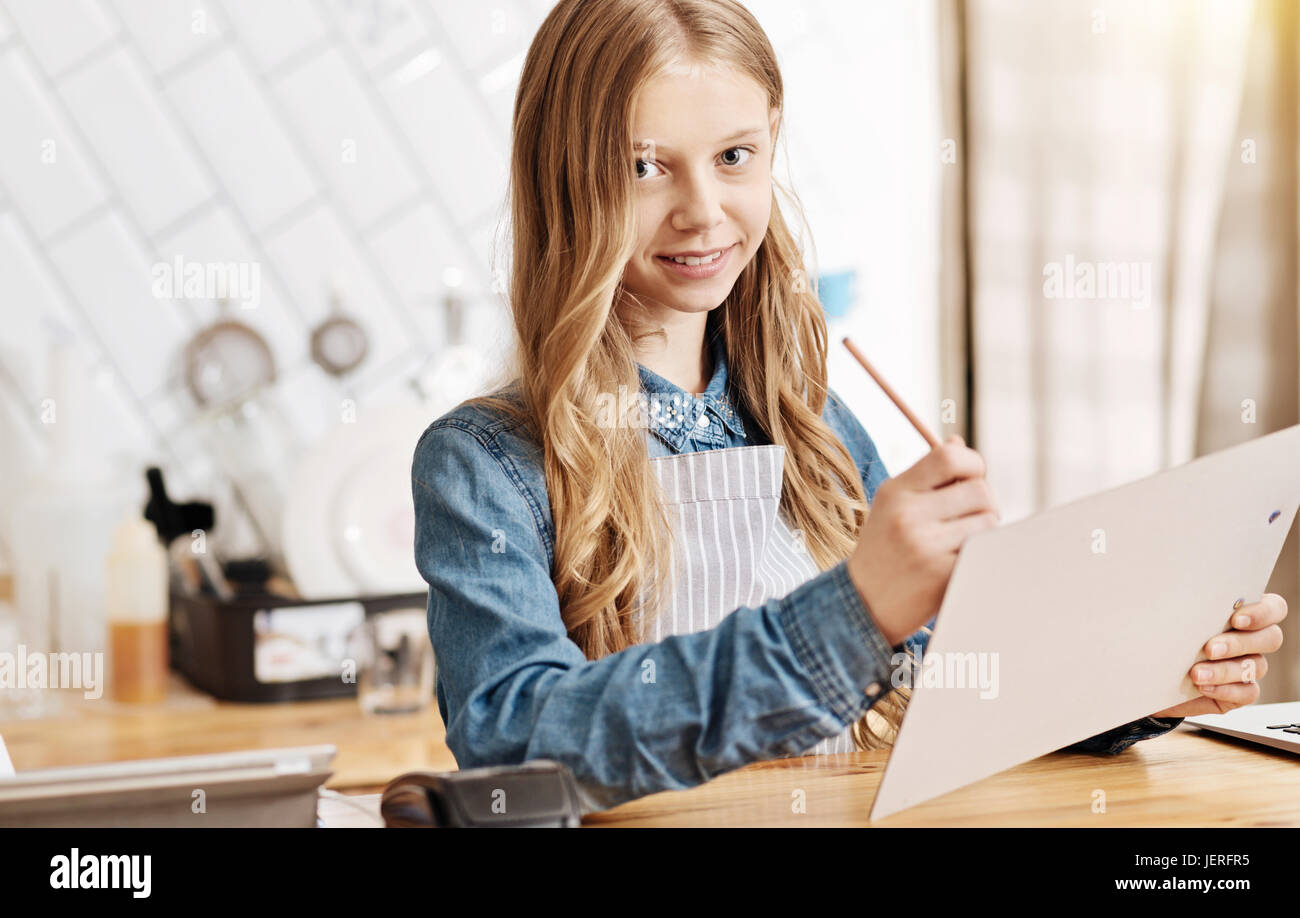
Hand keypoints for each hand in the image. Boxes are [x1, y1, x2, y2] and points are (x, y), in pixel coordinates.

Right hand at [847, 434, 1001, 645]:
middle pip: (979, 490)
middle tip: (970, 519)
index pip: (949, 457)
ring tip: (962, 543)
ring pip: (989, 521)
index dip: (973, 463)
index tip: (973, 478)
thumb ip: (926, 476)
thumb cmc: (883, 550)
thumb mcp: (892, 505)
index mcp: (895, 491)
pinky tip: (961, 562)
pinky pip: (984, 551)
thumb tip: (958, 442)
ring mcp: (925, 545)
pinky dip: (981, 555)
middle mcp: (908, 515)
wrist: (862, 604)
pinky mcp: (942, 574)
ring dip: (985, 531)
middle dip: (984, 504)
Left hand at [1149, 594, 1286, 718]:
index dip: (1262, 613)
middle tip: (1210, 648)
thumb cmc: (1164, 639)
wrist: (1150, 675)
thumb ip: (1189, 608)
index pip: (1273, 608)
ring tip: (1196, 674)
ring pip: (1257, 666)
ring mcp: (1248, 666)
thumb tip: (1182, 599)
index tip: (1236, 618)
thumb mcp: (1172, 619)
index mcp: (1241, 613)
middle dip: (1239, 643)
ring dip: (1225, 670)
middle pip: (1270, 638)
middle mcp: (1250, 639)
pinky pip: (1247, 692)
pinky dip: (1225, 690)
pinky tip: (1203, 687)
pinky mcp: (1240, 692)